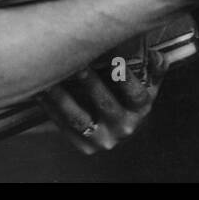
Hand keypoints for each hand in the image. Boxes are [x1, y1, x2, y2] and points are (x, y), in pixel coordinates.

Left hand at [42, 53, 164, 154]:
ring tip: (51, 82)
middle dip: (91, 84)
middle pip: (106, 104)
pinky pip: (65, 127)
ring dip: (64, 99)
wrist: (122, 128)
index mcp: (141, 109)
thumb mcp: (149, 83)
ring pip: (80, 119)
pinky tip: (43, 94)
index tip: (115, 61)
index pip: (135, 94)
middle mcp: (124, 127)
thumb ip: (154, 67)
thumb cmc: (132, 97)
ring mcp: (104, 138)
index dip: (126, 79)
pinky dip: (52, 109)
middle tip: (78, 65)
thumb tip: (156, 54)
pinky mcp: (85, 145)